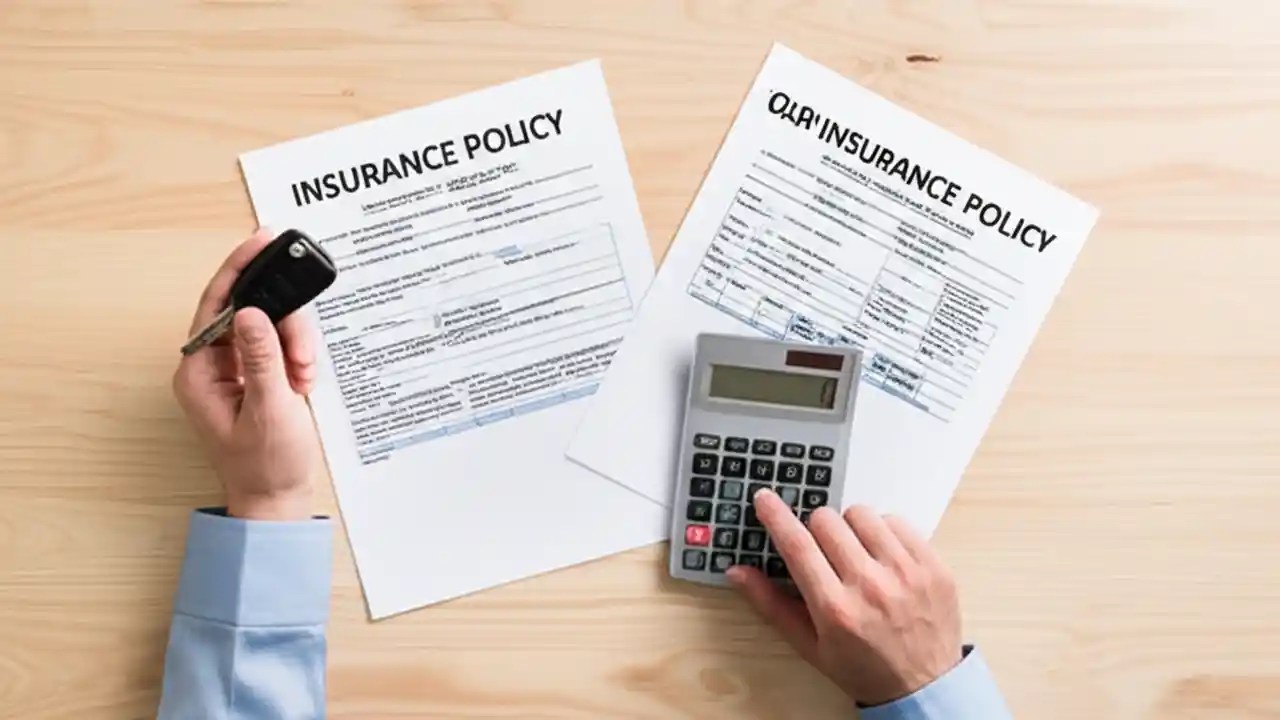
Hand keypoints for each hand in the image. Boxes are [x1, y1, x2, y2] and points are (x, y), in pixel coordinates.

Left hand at [172, 229, 322, 520]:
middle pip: (251, 311)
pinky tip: (303, 382)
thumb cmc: (266, 466)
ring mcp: (236, 369)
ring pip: (271, 326)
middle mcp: (212, 365)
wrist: (278, 499)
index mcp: (199, 372)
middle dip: (286, 327)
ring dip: (295, 346)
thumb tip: (253, 312)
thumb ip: (262, 358)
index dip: (241, 269)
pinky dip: (298, 358)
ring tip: (304, 378)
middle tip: (304, 354)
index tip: (263, 241)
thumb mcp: (269, 409)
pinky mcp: (258, 375)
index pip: (216, 303)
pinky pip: (280, 345)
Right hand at [727, 490, 961, 706]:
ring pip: (862, 514)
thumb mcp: (809, 645)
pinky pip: (897, 521)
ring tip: (856, 553)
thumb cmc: (862, 668)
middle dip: (816, 529)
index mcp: (835, 610)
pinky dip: (883, 532)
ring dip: (850, 527)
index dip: (776, 516)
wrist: (924, 686)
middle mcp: (871, 587)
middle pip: (827, 521)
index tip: (765, 498)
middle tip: (823, 550)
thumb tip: (737, 572)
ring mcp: (906, 574)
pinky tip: (883, 556)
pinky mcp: (933, 566)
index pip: (797, 546)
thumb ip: (770, 605)